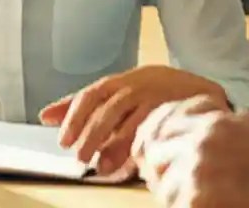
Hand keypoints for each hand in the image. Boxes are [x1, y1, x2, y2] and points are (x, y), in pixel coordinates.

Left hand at [39, 66, 227, 175]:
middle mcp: (139, 84)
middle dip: (92, 134)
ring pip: (132, 119)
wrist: (202, 92)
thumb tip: (45, 116)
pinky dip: (142, 145)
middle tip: (81, 157)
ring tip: (104, 166)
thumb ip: (84, 106)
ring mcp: (159, 96)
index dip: (75, 116)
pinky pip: (156, 128)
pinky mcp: (178, 110)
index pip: (92, 94)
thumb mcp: (118, 95)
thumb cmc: (152, 94)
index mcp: (122, 81)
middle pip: (109, 108)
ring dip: (115, 144)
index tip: (64, 141)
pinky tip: (133, 161)